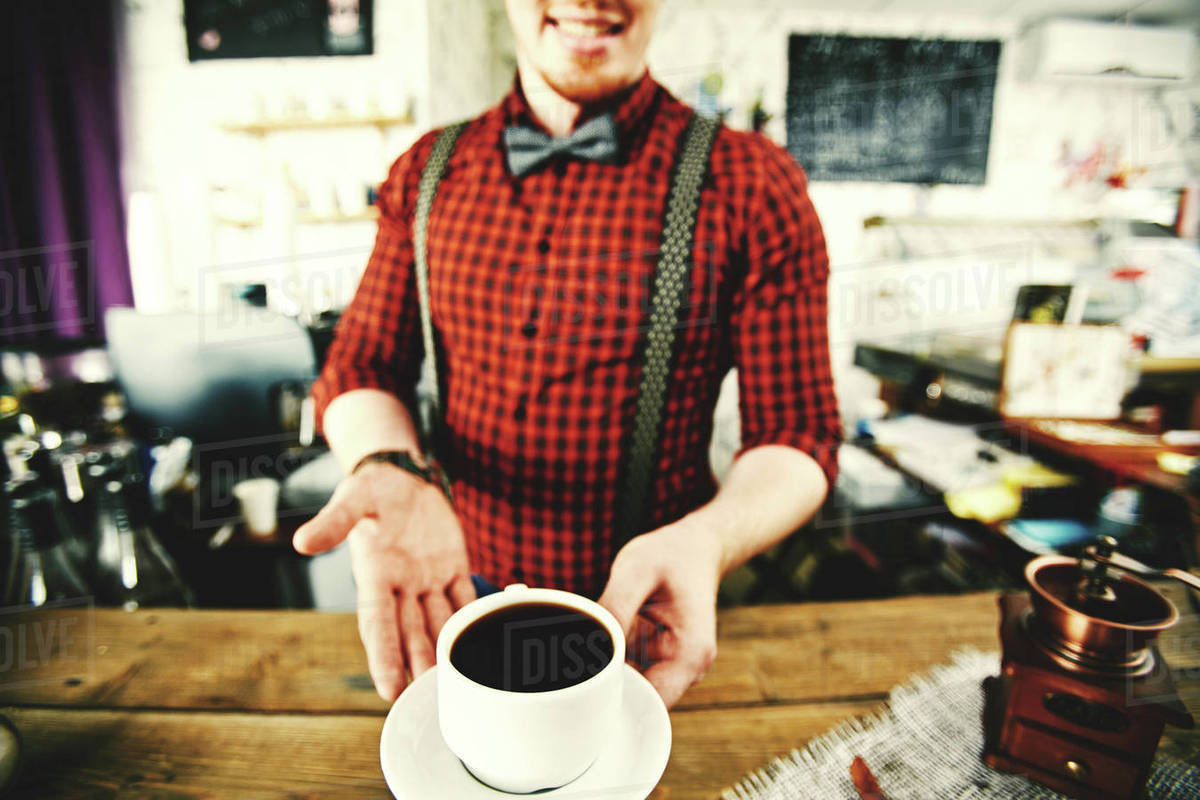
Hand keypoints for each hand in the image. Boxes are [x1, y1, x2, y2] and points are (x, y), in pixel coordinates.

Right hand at [293, 462, 474, 700]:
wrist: (400, 475)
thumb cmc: (371, 488)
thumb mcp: (352, 499)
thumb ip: (333, 523)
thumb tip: (302, 542)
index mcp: (374, 574)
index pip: (377, 623)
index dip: (383, 655)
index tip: (388, 688)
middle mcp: (401, 584)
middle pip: (409, 632)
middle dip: (416, 665)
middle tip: (426, 699)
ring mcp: (427, 578)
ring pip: (437, 621)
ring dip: (444, 650)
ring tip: (452, 683)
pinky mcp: (451, 567)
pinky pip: (463, 596)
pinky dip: (471, 616)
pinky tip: (480, 638)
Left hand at [598, 517, 722, 707]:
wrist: (696, 546)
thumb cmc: (671, 554)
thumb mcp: (637, 570)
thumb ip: (614, 607)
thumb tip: (590, 646)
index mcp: (690, 654)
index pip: (650, 702)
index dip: (614, 698)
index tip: (584, 682)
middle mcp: (689, 668)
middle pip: (641, 700)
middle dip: (606, 689)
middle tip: (573, 665)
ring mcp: (677, 665)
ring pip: (634, 688)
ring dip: (608, 676)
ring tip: (583, 649)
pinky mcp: (663, 658)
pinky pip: (633, 672)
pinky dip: (613, 663)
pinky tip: (598, 643)